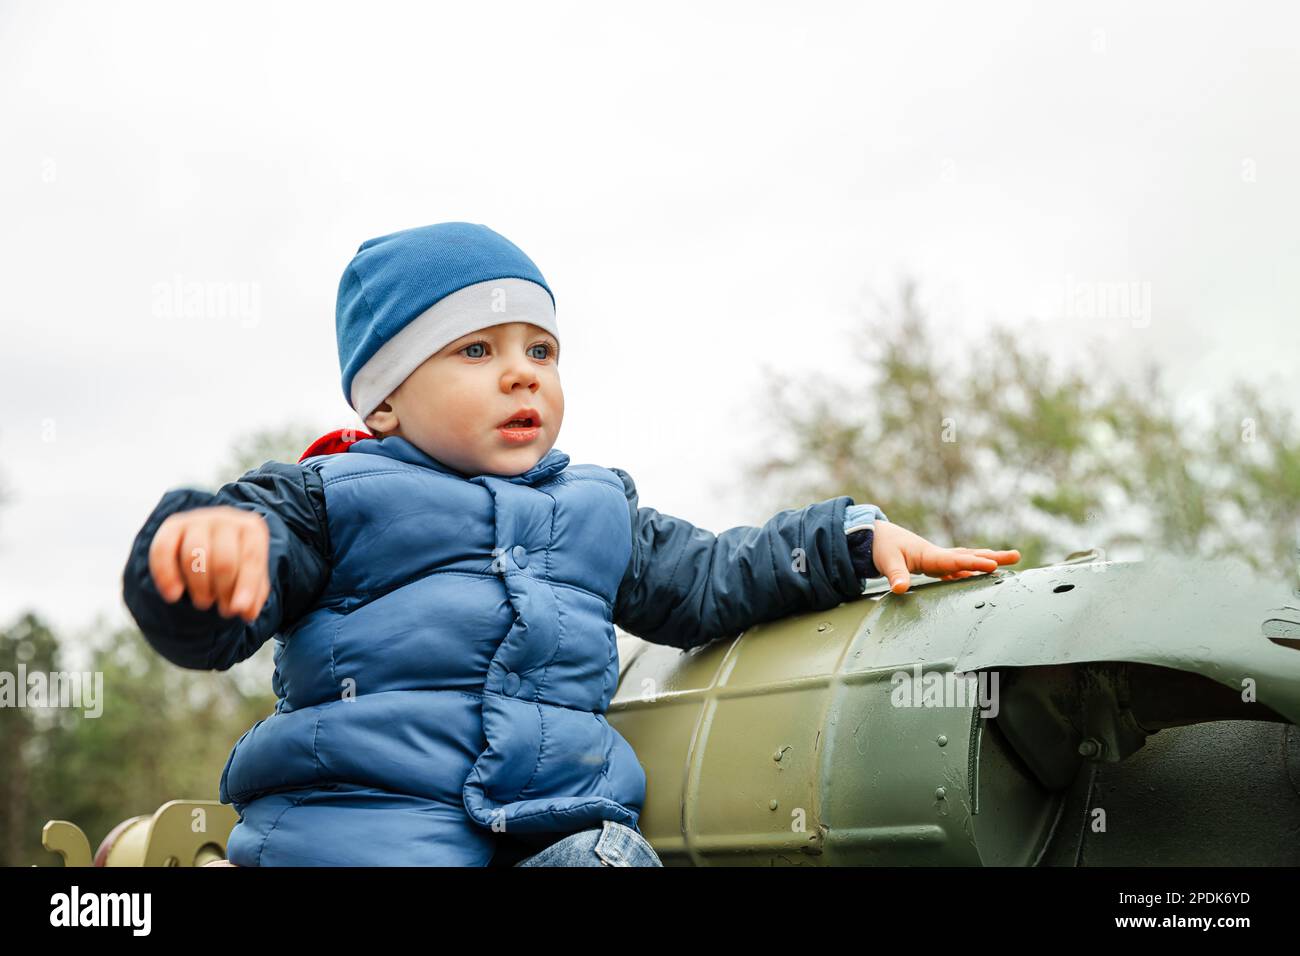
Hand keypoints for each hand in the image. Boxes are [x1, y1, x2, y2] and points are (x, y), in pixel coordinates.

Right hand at [148, 506, 270, 621]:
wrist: (212, 537)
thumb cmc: (237, 561)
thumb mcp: (251, 575)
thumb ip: (254, 594)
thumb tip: (247, 613)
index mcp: (251, 528)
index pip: (251, 557)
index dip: (246, 585)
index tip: (238, 610)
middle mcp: (225, 519)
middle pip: (223, 560)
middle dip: (223, 590)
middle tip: (224, 611)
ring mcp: (196, 519)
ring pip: (193, 555)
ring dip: (199, 586)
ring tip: (205, 603)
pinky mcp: (172, 526)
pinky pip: (163, 550)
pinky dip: (166, 576)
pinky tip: (173, 596)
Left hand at [870, 521, 1019, 594]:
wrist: (875, 536)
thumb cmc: (881, 547)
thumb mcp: (885, 562)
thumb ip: (895, 575)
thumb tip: (899, 589)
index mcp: (929, 555)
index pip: (955, 560)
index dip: (973, 563)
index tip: (993, 565)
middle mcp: (938, 555)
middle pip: (969, 555)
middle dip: (992, 556)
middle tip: (1016, 556)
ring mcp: (938, 559)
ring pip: (967, 559)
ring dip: (986, 560)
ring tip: (1009, 561)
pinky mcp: (935, 564)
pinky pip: (958, 567)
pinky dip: (972, 569)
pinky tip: (982, 577)